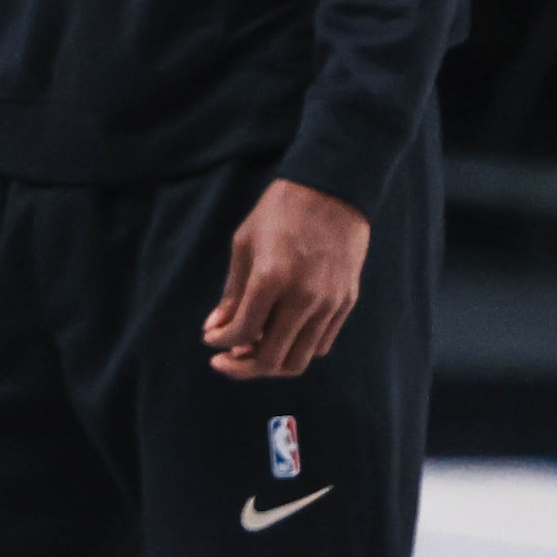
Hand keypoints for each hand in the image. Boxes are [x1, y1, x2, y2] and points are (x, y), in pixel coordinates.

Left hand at [203, 178, 370, 377]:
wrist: (333, 189)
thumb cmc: (280, 212)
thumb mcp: (244, 245)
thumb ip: (232, 293)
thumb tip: (216, 329)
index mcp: (272, 279)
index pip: (242, 333)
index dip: (220, 342)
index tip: (210, 339)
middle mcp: (304, 298)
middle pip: (271, 358)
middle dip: (241, 367)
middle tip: (224, 360)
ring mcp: (330, 303)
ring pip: (299, 359)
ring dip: (270, 364)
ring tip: (251, 351)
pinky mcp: (346, 302)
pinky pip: (320, 344)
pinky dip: (297, 350)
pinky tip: (280, 337)